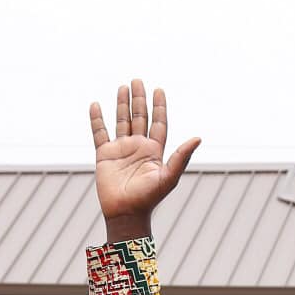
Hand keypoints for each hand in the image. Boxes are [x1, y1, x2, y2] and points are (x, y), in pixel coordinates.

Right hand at [88, 80, 199, 238]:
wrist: (126, 214)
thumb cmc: (149, 199)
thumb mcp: (168, 177)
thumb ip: (182, 156)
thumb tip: (198, 138)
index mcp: (154, 151)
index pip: (158, 123)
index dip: (159, 107)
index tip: (159, 89)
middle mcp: (138, 147)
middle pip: (139, 117)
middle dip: (139, 99)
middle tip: (138, 80)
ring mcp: (121, 150)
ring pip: (122, 121)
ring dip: (121, 104)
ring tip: (122, 87)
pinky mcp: (104, 155)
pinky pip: (99, 133)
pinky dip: (97, 119)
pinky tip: (96, 105)